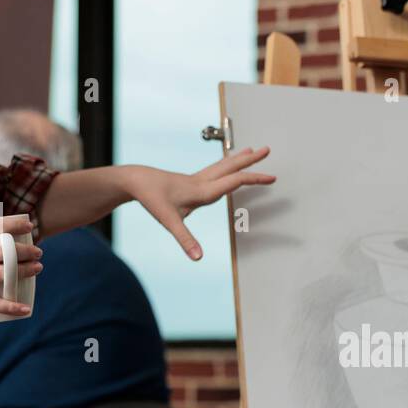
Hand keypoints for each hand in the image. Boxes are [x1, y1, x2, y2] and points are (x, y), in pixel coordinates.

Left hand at [126, 147, 275, 260]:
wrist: (135, 180)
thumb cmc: (151, 198)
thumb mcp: (169, 221)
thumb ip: (186, 240)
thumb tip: (198, 258)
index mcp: (202, 191)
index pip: (234, 181)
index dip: (255, 179)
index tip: (273, 177)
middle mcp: (202, 181)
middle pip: (231, 167)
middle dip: (251, 160)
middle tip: (267, 150)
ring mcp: (196, 179)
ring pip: (223, 165)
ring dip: (240, 158)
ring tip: (252, 150)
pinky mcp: (190, 181)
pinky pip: (215, 169)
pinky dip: (226, 164)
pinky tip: (227, 166)